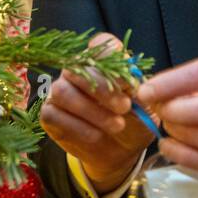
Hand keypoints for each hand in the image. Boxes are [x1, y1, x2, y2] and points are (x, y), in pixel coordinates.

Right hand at [39, 33, 155, 190]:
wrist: (123, 153)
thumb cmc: (135, 122)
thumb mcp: (147, 108)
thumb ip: (142, 92)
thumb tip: (134, 82)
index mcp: (103, 63)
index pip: (100, 44)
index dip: (112, 58)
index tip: (129, 82)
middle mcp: (77, 72)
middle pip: (78, 67)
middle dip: (103, 88)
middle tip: (126, 107)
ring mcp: (60, 92)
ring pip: (62, 91)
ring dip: (91, 110)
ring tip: (117, 125)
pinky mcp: (50, 114)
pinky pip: (53, 114)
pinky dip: (78, 127)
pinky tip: (97, 136)